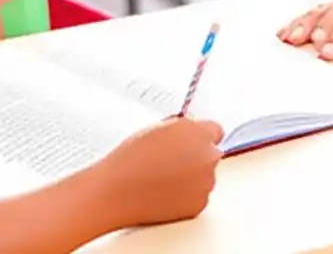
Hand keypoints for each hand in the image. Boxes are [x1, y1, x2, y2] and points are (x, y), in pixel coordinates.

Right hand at [104, 118, 223, 226]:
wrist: (117, 191)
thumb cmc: (130, 159)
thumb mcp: (157, 128)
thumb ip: (181, 129)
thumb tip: (188, 133)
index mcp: (198, 132)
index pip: (215, 130)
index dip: (201, 137)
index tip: (191, 142)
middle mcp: (208, 156)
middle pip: (211, 154)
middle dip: (196, 157)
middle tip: (170, 163)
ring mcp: (206, 182)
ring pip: (205, 177)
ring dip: (191, 177)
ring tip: (161, 179)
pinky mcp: (199, 204)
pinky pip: (198, 197)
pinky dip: (185, 196)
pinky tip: (163, 193)